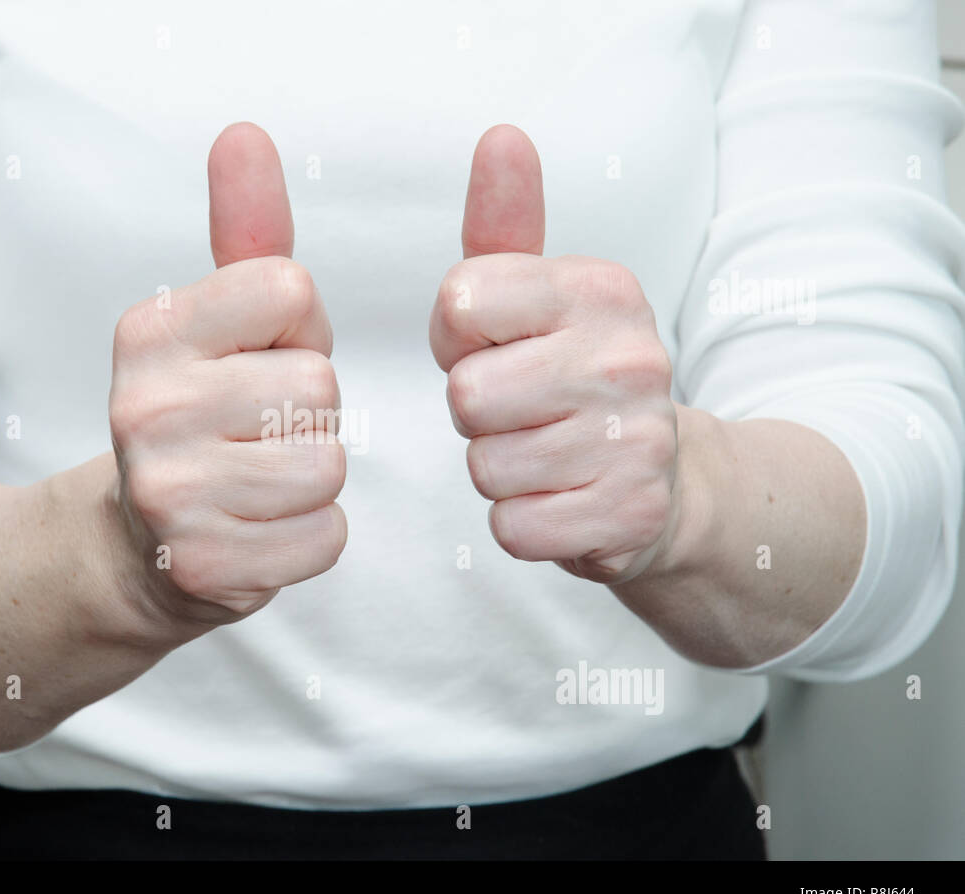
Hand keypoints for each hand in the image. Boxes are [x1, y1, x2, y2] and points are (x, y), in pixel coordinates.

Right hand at [109, 122, 347, 629]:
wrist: (138, 545)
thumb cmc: (205, 416)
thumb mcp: (218, 321)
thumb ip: (245, 232)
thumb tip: (245, 134)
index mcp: (148, 331)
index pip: (291, 291)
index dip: (297, 330)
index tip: (255, 360)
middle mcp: (144, 409)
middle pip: (319, 384)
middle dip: (309, 410)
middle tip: (256, 433)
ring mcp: (169, 496)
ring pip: (327, 464)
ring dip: (313, 477)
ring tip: (258, 481)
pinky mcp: (203, 568)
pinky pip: (324, 537)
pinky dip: (309, 538)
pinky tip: (260, 531)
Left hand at [430, 125, 678, 584]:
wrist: (664, 478)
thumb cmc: (573, 377)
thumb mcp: (541, 294)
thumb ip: (505, 225)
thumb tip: (501, 135)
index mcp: (602, 289)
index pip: (460, 302)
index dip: (457, 338)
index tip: (497, 346)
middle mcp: (631, 357)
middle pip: (467, 395)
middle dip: (476, 414)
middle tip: (521, 412)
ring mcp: (637, 441)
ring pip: (486, 467)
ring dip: (497, 471)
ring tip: (543, 455)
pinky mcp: (630, 517)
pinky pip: (514, 528)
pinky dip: (522, 523)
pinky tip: (560, 501)